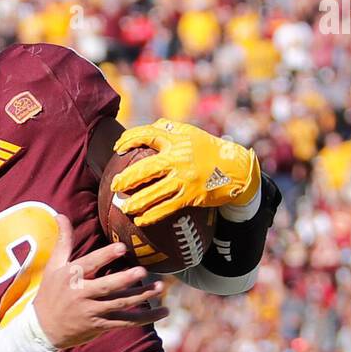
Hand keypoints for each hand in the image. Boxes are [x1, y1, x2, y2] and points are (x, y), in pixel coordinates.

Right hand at [32, 214, 167, 350]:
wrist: (43, 329)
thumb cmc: (50, 293)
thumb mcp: (53, 267)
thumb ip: (63, 241)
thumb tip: (61, 214)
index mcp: (71, 276)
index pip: (90, 264)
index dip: (106, 256)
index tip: (122, 247)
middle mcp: (81, 294)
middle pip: (107, 287)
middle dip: (125, 279)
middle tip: (143, 270)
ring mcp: (92, 312)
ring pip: (120, 304)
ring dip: (141, 296)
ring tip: (159, 287)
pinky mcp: (100, 326)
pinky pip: (126, 322)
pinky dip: (145, 318)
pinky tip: (162, 311)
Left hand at [111, 118, 260, 225]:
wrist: (236, 168)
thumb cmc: (209, 150)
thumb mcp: (192, 134)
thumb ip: (170, 131)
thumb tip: (147, 131)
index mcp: (177, 139)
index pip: (148, 135)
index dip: (129, 140)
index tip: (117, 149)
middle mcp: (179, 158)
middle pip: (146, 168)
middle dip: (127, 179)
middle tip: (114, 186)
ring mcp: (185, 178)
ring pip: (154, 192)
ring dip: (136, 202)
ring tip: (124, 208)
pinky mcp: (191, 196)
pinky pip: (167, 208)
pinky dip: (152, 215)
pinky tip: (141, 221)